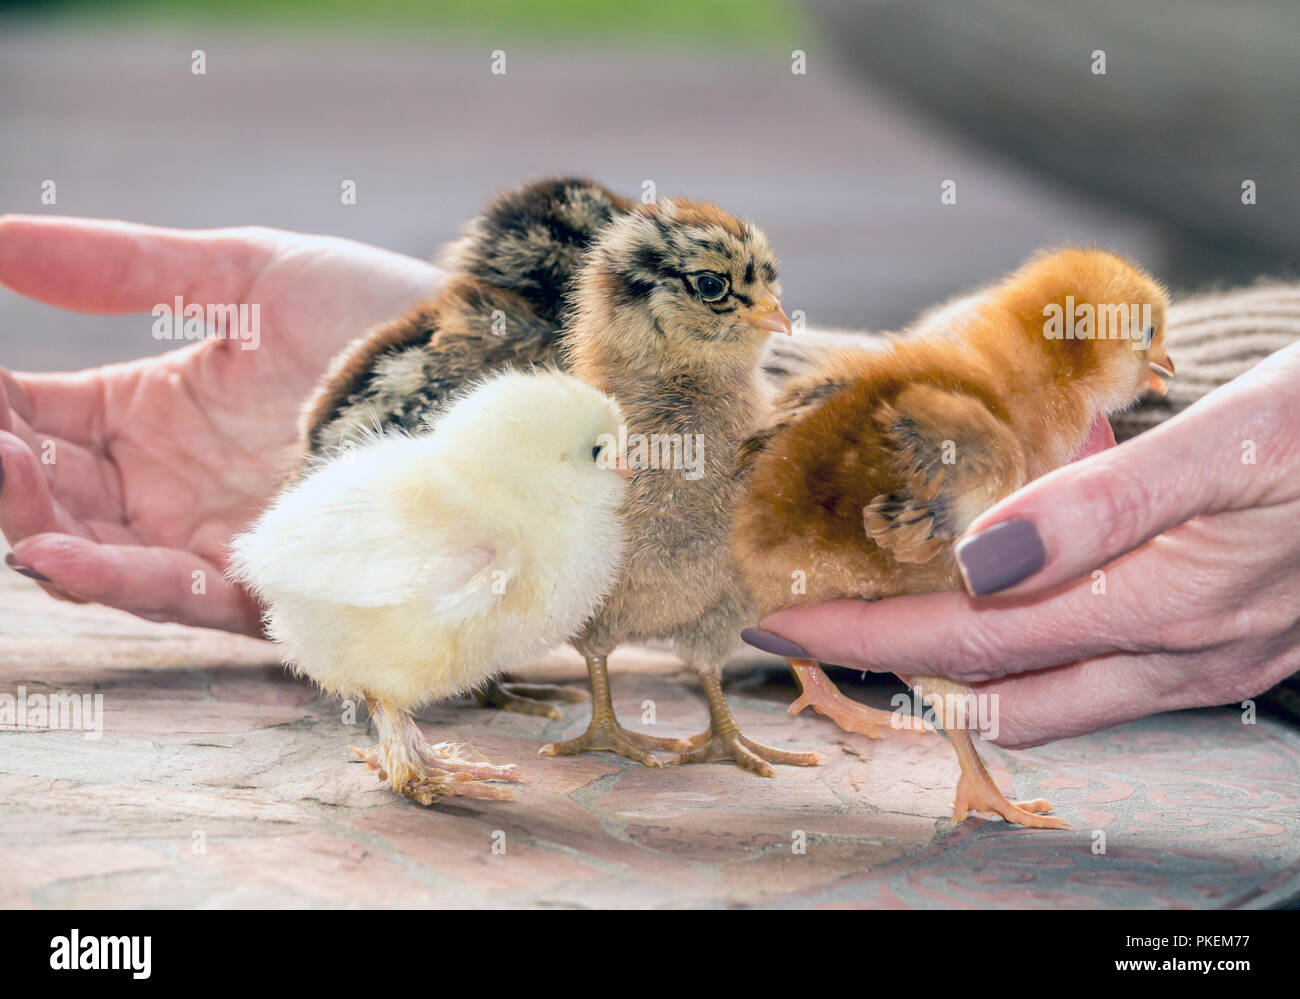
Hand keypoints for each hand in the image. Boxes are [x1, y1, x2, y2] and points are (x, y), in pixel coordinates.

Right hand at [0, 216, 436, 633]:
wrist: (484, 369)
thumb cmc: (379, 315)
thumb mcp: (248, 274)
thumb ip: (124, 266)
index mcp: (157, 412)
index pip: (37, 420)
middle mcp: (176, 487)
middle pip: (51, 496)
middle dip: (4, 475)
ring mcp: (221, 539)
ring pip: (98, 555)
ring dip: (36, 524)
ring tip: (7, 479)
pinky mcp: (275, 584)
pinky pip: (180, 597)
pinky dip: (115, 581)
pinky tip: (59, 552)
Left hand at [758, 341, 1299, 746]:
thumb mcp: (1236, 439)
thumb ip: (1106, 501)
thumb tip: (978, 557)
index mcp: (1158, 601)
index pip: (962, 635)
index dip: (860, 631)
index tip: (774, 616)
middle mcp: (1173, 653)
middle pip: (987, 678)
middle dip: (884, 658)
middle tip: (804, 620)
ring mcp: (1205, 662)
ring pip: (1042, 694)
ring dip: (949, 668)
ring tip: (880, 620)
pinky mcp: (1229, 649)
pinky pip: (1098, 680)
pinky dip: (1022, 657)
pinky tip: (999, 609)